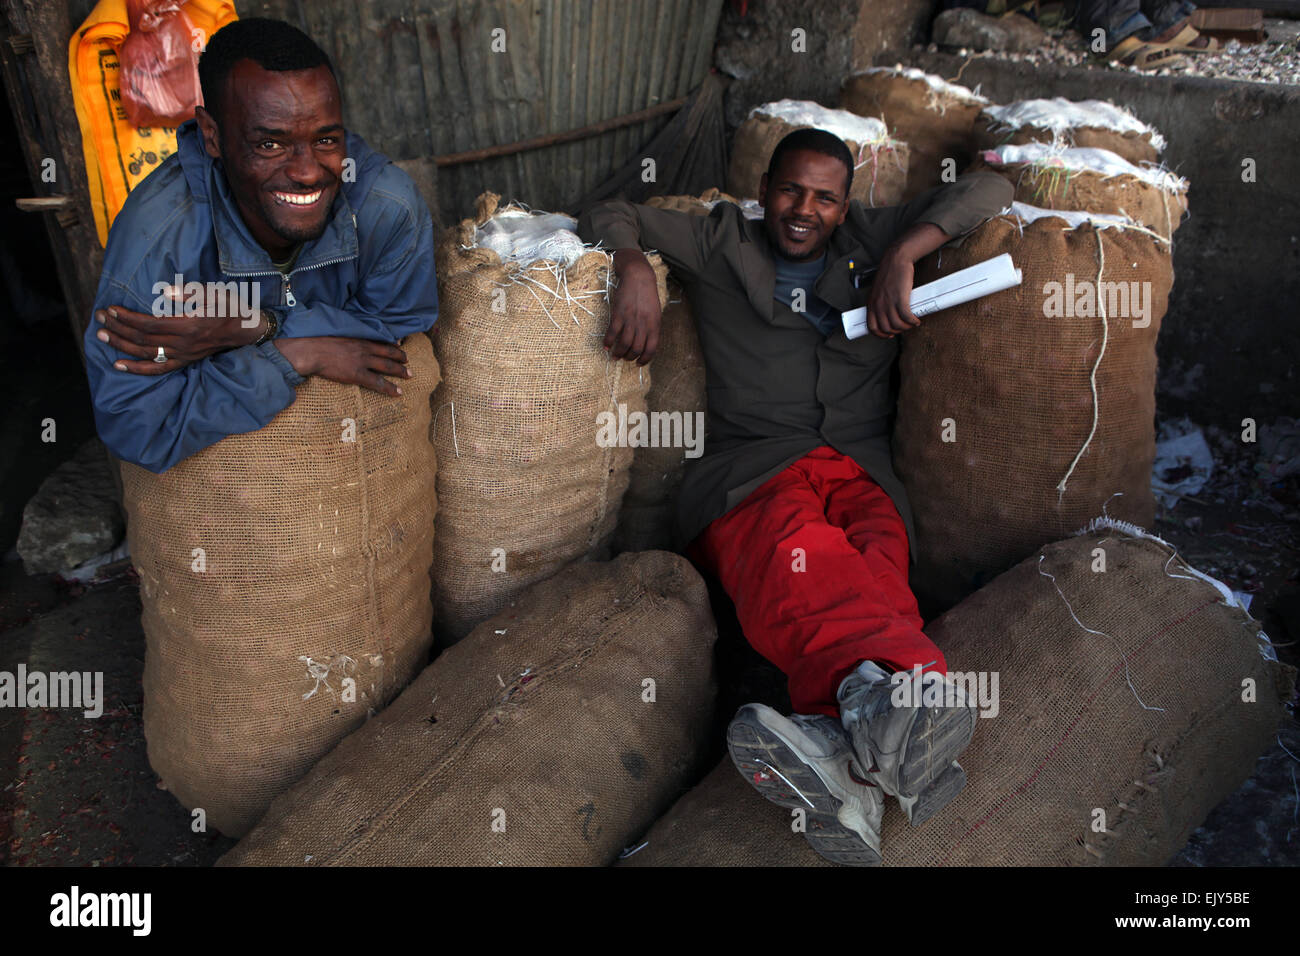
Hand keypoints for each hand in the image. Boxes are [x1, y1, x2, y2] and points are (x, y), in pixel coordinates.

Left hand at [96, 293, 262, 373]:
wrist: (246, 330)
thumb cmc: (229, 308)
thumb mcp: (213, 292)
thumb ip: (189, 292)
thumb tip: (165, 291)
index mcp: (189, 325)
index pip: (149, 324)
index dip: (127, 318)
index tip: (111, 309)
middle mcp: (184, 344)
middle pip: (142, 339)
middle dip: (118, 328)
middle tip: (99, 318)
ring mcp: (184, 355)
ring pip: (145, 354)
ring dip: (121, 345)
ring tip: (102, 335)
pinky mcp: (185, 361)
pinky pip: (157, 369)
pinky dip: (137, 369)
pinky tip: (119, 364)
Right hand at [274, 337, 410, 396]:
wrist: (311, 351)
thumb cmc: (319, 343)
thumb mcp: (337, 335)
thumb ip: (347, 338)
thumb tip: (347, 341)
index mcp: (358, 339)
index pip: (380, 341)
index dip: (392, 344)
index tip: (400, 345)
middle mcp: (364, 349)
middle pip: (388, 353)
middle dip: (401, 358)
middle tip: (409, 363)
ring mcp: (362, 362)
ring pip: (387, 366)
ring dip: (400, 371)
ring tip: (409, 376)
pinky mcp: (357, 374)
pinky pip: (377, 383)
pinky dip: (390, 388)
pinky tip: (398, 392)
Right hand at [606, 248, 661, 364]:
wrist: (638, 277)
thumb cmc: (647, 295)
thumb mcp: (655, 313)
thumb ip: (652, 328)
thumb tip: (646, 344)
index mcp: (655, 325)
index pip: (651, 349)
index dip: (645, 359)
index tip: (639, 363)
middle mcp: (643, 324)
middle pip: (636, 349)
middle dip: (630, 357)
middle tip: (625, 358)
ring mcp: (630, 319)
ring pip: (624, 344)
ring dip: (619, 353)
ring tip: (615, 356)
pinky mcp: (618, 314)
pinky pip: (612, 333)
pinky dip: (608, 342)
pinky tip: (606, 346)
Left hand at [866, 248, 919, 338]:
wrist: (896, 260)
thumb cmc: (889, 274)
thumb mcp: (878, 291)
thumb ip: (880, 303)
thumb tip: (887, 315)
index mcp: (871, 304)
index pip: (872, 327)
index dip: (881, 335)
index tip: (889, 335)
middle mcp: (878, 305)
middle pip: (886, 328)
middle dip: (897, 331)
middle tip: (904, 327)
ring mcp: (889, 302)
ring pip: (897, 325)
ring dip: (906, 327)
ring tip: (911, 323)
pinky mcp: (900, 298)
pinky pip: (906, 317)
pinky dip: (912, 322)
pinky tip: (916, 321)